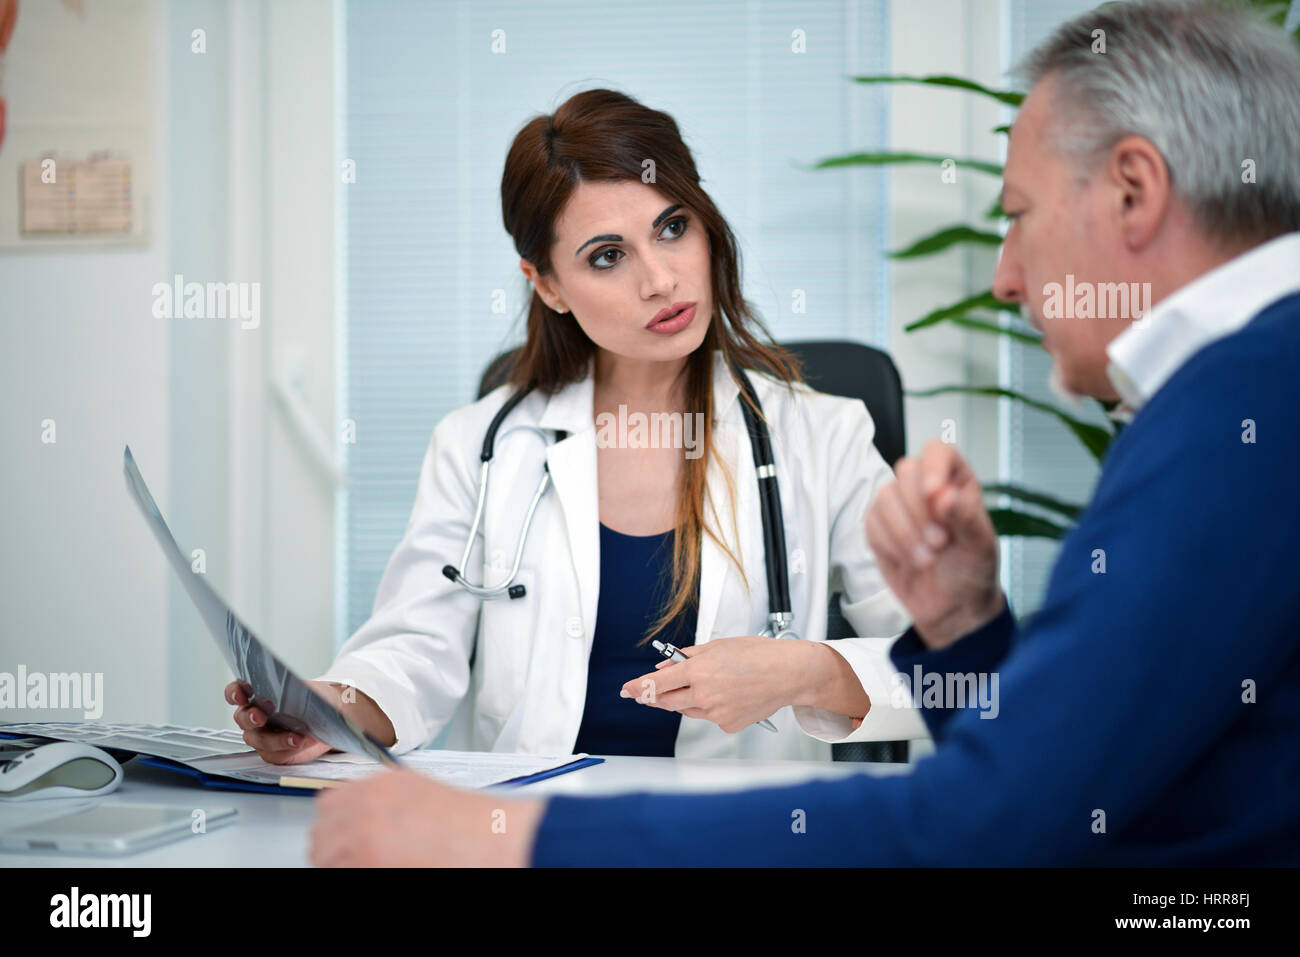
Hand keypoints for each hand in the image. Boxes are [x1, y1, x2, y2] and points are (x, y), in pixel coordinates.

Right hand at [225, 680, 331, 764]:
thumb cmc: (313, 700)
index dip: (234, 693)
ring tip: (296, 737)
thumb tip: (295, 694)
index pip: (236, 692)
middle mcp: (254, 716)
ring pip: (259, 740)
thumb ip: (296, 692)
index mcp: (257, 695)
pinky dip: (289, 748)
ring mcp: (261, 736)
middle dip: (251, 717)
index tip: (240, 695)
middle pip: (243, 718)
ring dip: (276, 739)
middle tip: (260, 716)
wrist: (328, 718)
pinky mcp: (273, 753)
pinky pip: (275, 754)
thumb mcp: (308, 690)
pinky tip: (302, 742)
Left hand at [309, 768, 545, 865]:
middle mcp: (364, 808)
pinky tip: (380, 868)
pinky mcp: (365, 865)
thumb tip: (362, 817)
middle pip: (320, 833)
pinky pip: (340, 871)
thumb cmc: (471, 824)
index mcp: (378, 785)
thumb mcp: (421, 792)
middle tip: (353, 859)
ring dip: (340, 864)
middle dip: (333, 848)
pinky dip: (351, 871)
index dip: (336, 825)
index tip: (343, 837)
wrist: (491, 840)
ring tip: (370, 865)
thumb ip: (385, 799)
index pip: (327, 805)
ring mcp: (362, 839)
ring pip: (324, 858)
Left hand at [620, 635, 817, 732]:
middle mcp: (705, 694)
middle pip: (666, 702)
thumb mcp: (718, 646)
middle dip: (654, 698)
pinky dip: (709, 707)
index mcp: (699, 671)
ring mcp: (716, 712)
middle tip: (646, 694)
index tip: (627, 690)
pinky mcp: (728, 724)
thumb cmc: (758, 655)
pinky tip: (726, 695)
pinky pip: (708, 717)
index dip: (639, 688)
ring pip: (687, 710)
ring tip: (701, 686)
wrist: (788, 673)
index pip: (658, 683)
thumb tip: (666, 665)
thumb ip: (687, 657)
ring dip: (683, 700)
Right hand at [864, 440, 1002, 648]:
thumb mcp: (979, 546)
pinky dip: (891, 545)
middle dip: (919, 511)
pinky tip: (910, 561)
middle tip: (939, 542)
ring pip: (885, 497)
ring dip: (905, 533)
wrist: (951, 607)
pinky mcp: (879, 526)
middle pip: (906, 471)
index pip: (938, 452)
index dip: (933, 467)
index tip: (936, 494)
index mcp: (957, 482)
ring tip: (927, 559)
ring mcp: (899, 506)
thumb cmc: (971, 571)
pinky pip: (871, 523)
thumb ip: (966, 517)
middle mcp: (926, 487)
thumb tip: (945, 495)